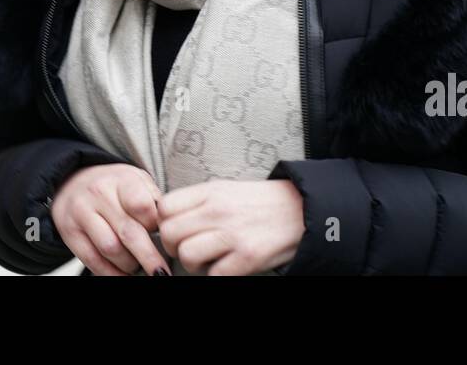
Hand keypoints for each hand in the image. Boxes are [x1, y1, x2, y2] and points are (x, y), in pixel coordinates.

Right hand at [50, 163, 169, 275]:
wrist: (72, 181)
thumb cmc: (113, 185)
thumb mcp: (136, 180)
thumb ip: (153, 199)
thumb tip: (171, 227)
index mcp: (121, 179)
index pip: (142, 205)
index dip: (155, 226)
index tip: (164, 236)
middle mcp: (99, 194)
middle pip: (128, 232)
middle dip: (149, 257)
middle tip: (161, 272)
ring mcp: (82, 213)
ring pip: (110, 249)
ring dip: (129, 265)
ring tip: (139, 268)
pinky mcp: (70, 232)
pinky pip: (92, 260)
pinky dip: (111, 273)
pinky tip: (122, 273)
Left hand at [157, 178, 304, 274]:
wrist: (301, 210)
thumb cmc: (260, 202)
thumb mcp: (226, 190)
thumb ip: (197, 202)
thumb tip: (167, 219)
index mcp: (211, 191)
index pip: (164, 207)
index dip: (165, 223)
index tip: (176, 229)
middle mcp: (218, 210)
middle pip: (170, 233)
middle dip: (175, 247)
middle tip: (189, 248)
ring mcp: (232, 234)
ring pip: (186, 255)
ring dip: (193, 265)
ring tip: (208, 260)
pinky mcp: (247, 257)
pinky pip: (213, 275)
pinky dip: (215, 275)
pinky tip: (225, 267)